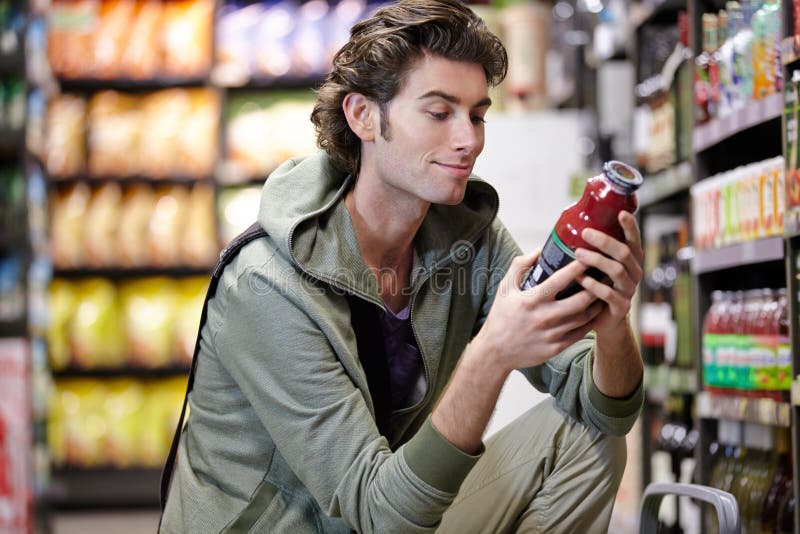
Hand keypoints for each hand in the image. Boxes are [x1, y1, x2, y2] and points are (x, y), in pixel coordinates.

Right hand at [474, 248, 604, 373]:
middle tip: (604, 276)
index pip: (559, 281)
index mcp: (531, 301)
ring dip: (596, 304)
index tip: (588, 257)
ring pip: (583, 318)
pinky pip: (579, 333)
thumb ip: (519, 266)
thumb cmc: (501, 317)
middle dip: (595, 287)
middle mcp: (543, 318)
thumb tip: (539, 250)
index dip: (576, 268)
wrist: (496, 351)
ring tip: (604, 292)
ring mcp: (551, 334)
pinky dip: (590, 322)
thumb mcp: (505, 288)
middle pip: (579, 301)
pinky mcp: (555, 348)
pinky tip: (594, 313)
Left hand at [573, 211, 643, 334]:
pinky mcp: (621, 306)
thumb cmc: (597, 287)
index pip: (633, 240)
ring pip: (617, 270)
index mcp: (631, 260)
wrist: (603, 321)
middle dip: (605, 241)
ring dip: (596, 260)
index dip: (630, 226)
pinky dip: (593, 285)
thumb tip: (569, 226)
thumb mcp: (598, 267)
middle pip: (624, 252)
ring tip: (578, 253)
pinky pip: (609, 294)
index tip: (621, 213)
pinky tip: (580, 279)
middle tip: (586, 233)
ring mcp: (628, 290)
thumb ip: (593, 250)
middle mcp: (634, 273)